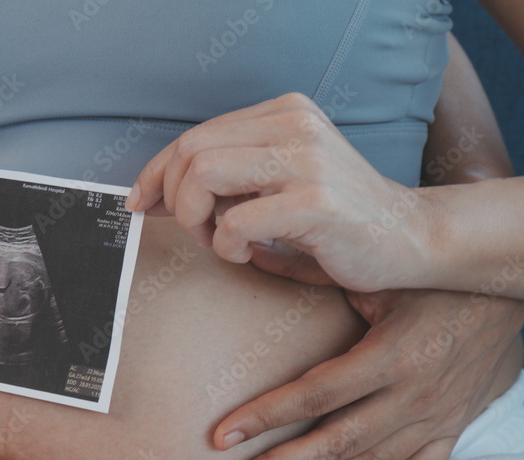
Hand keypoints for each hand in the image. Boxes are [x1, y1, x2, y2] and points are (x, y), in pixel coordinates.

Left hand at [127, 93, 435, 292]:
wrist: (410, 239)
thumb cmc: (335, 220)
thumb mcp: (276, 185)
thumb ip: (227, 180)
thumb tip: (154, 193)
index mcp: (283, 114)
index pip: (195, 136)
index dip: (157, 171)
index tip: (140, 202)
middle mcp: (294, 125)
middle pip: (191, 152)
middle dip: (173, 199)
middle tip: (195, 231)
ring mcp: (306, 160)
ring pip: (203, 177)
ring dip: (195, 219)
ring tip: (218, 240)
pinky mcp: (316, 202)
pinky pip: (235, 222)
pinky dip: (226, 246)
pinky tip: (247, 254)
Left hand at [215, 288, 523, 459]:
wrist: (512, 294)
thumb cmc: (432, 279)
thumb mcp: (377, 276)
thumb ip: (312, 274)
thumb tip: (249, 256)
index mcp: (392, 355)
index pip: (316, 395)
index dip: (265, 417)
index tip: (221, 437)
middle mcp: (414, 396)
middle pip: (336, 442)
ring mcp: (436, 419)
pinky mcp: (451, 430)